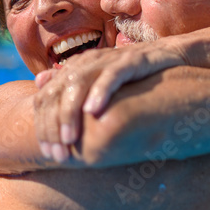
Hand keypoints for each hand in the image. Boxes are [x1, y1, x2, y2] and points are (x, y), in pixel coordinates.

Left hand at [32, 40, 186, 161]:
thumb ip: (69, 82)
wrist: (171, 56)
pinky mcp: (133, 60)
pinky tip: (94, 111)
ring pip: (78, 83)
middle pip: (57, 91)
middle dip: (53, 125)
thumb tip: (38, 82)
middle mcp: (88, 62)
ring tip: (70, 138)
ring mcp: (109, 60)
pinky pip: (112, 74)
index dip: (43, 125)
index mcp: (76, 67)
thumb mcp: (98, 82)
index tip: (48, 153)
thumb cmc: (133, 75)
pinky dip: (101, 91)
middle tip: (58, 153)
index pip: (46, 95)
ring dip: (70, 112)